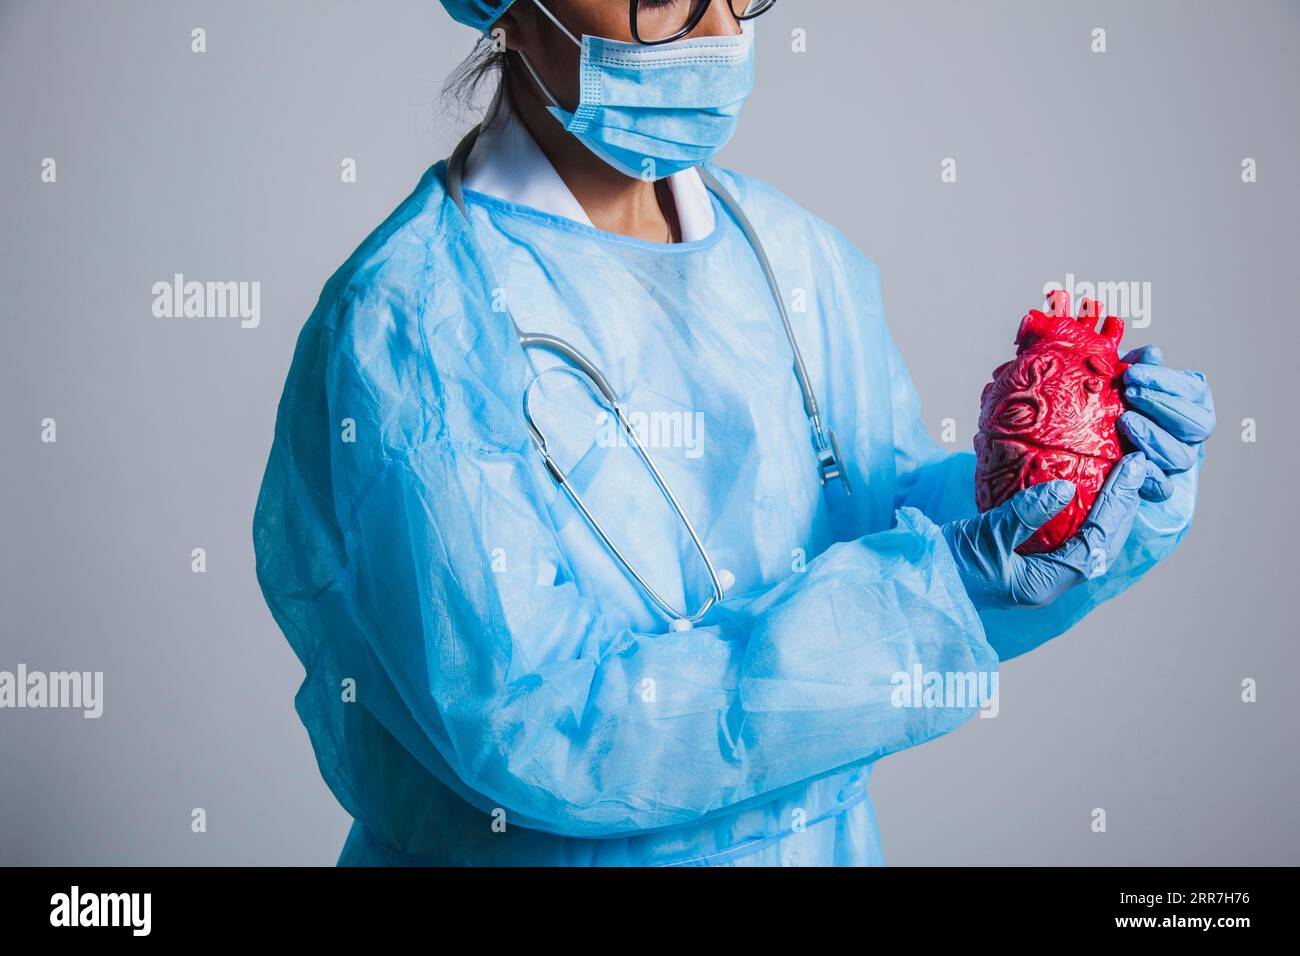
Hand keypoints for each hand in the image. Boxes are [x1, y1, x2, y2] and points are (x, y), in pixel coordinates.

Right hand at [942, 452, 1148, 609]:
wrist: (917, 581)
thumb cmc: (947, 565)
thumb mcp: (986, 536)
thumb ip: (1025, 513)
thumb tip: (1064, 487)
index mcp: (1045, 583)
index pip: (1097, 542)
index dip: (1118, 506)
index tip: (1132, 471)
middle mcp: (1048, 580)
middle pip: (1101, 544)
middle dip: (1122, 508)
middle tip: (1136, 469)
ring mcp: (1036, 571)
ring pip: (1086, 541)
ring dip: (1104, 511)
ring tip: (1118, 479)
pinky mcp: (1022, 558)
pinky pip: (1063, 535)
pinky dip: (1078, 513)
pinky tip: (1079, 490)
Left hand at [1117, 346, 1214, 501]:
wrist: (1080, 444)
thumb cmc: (1107, 405)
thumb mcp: (1117, 383)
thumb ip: (1135, 368)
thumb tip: (1152, 354)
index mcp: (1188, 403)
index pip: (1194, 390)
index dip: (1166, 381)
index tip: (1133, 373)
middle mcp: (1188, 434)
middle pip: (1198, 424)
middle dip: (1162, 406)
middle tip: (1129, 393)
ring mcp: (1175, 461)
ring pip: (1182, 456)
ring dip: (1153, 436)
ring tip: (1124, 421)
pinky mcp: (1156, 488)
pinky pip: (1163, 487)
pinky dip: (1150, 476)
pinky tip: (1131, 460)